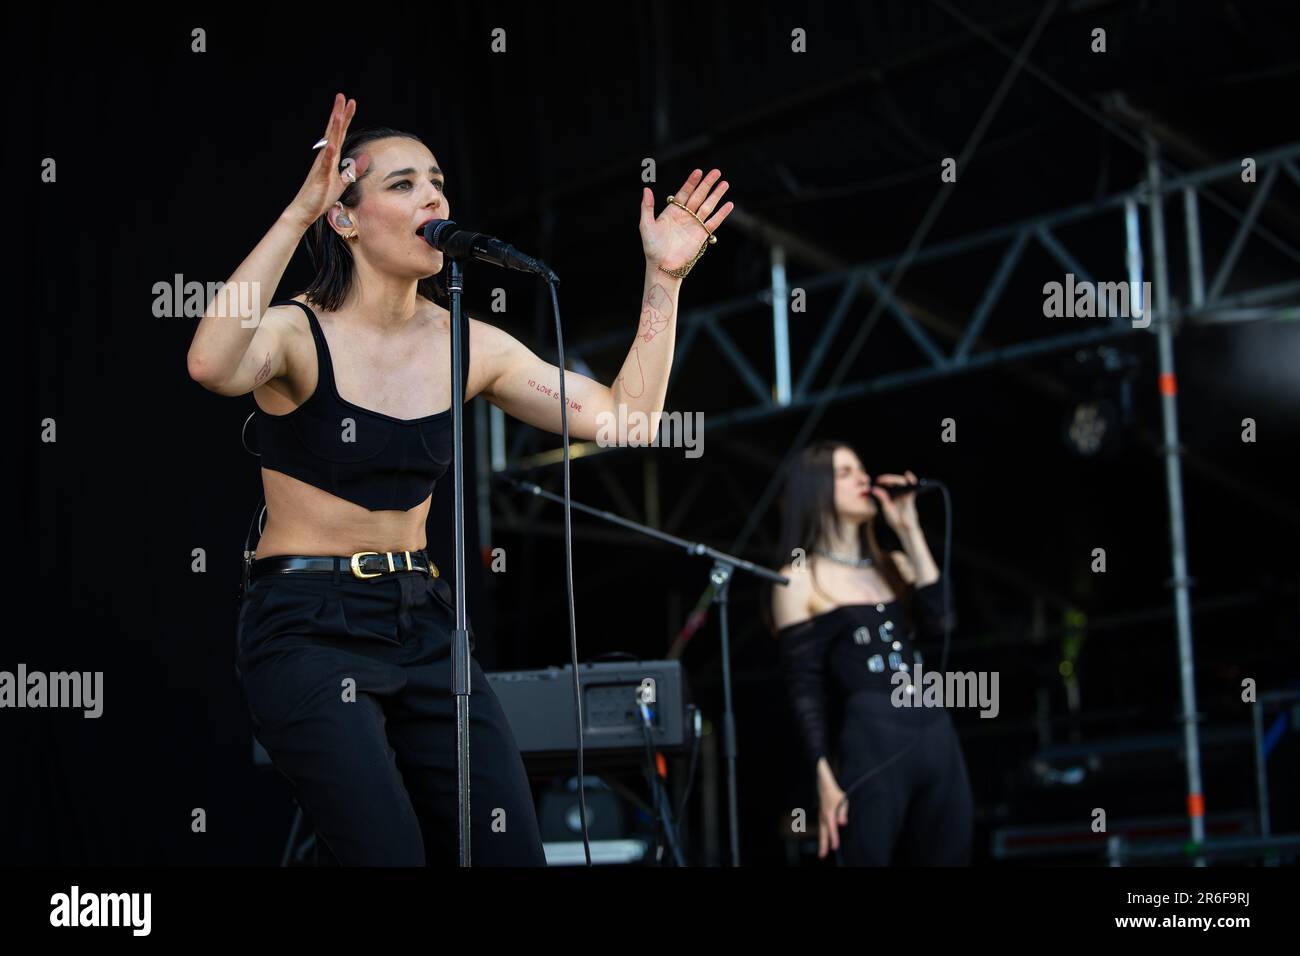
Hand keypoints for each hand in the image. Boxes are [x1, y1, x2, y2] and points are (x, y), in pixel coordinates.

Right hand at [283, 93, 369, 231]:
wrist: (304, 210)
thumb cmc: (321, 197)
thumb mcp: (342, 182)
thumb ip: (352, 170)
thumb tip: (365, 157)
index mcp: (331, 157)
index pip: (340, 134)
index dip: (346, 119)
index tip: (351, 103)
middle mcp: (325, 157)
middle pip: (333, 132)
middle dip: (339, 114)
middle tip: (342, 97)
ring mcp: (322, 166)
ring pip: (330, 143)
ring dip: (334, 128)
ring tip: (338, 113)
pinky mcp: (320, 177)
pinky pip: (326, 164)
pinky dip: (330, 153)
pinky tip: (334, 143)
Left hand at [639, 168, 733, 271]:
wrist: (662, 265)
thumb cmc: (652, 247)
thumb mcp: (646, 225)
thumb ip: (647, 207)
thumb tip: (646, 190)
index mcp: (672, 211)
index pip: (684, 192)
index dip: (691, 182)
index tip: (699, 172)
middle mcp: (685, 215)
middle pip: (698, 196)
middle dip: (707, 184)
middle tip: (716, 172)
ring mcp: (694, 224)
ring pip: (708, 206)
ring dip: (716, 195)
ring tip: (725, 184)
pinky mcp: (702, 235)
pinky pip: (713, 222)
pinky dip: (721, 214)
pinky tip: (729, 205)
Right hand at [817, 775, 849, 858]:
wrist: (824, 787)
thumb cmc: (835, 794)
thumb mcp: (843, 800)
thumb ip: (843, 813)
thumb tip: (842, 823)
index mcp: (829, 813)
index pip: (832, 828)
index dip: (834, 838)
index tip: (835, 847)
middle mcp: (823, 817)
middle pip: (823, 833)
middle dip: (823, 845)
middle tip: (822, 855)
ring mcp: (821, 817)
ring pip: (821, 832)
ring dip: (822, 843)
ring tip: (822, 854)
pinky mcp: (821, 818)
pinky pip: (821, 829)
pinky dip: (822, 837)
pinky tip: (823, 843)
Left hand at [870, 470, 920, 533]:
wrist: (904, 528)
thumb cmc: (894, 519)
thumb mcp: (887, 508)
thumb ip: (882, 498)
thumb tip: (875, 488)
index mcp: (888, 496)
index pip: (886, 485)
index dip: (882, 481)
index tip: (878, 481)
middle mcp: (896, 493)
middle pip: (894, 481)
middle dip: (889, 479)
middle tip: (882, 480)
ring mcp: (903, 494)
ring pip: (901, 482)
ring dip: (897, 479)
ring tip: (890, 479)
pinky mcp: (910, 496)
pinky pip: (912, 485)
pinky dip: (911, 479)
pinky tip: (908, 475)